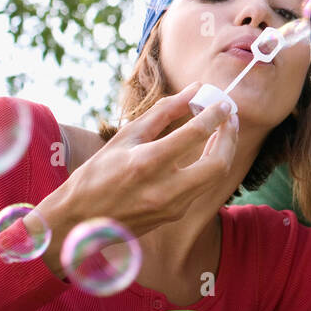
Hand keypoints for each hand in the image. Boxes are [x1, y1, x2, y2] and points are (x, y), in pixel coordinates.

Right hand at [35, 84, 238, 256]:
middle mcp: (164, 188)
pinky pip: (202, 186)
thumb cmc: (97, 174)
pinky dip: (210, 165)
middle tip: (231, 118)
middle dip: (230, 137)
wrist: (79, 221)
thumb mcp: (126, 137)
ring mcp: (172, 206)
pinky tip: (208, 150)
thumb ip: (164, 112)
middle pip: (218, 163)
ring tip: (224, 130)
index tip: (223, 102)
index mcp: (147, 163)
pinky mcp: (175, 215)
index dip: (215, 115)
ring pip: (215, 177)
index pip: (195, 134)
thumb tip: (194, 89)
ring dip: (224, 151)